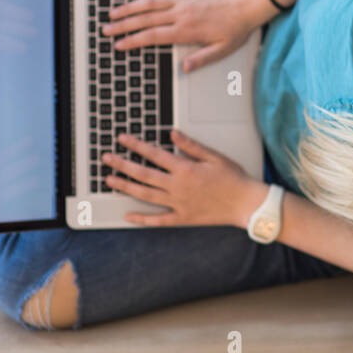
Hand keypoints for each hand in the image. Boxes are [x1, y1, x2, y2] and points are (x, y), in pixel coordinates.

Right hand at [102, 0, 269, 72]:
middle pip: (144, 20)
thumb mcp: (222, 50)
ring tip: (112, 13)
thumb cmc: (237, 26)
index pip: (152, 36)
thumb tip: (184, 68)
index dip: (133, 41)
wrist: (248, 1)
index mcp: (186, 30)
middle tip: (106, 30)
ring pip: (148, 3)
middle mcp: (180, 13)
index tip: (119, 45)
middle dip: (123, 26)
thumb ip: (201, 59)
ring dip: (128, 8)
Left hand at [102, 130, 264, 226]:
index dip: (136, 145)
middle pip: (143, 174)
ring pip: (145, 195)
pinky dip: (142, 218)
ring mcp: (178, 204)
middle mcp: (177, 187)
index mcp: (185, 169)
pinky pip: (158, 220)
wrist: (245, 203)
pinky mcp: (182, 218)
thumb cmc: (233, 178)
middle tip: (107, 159)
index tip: (122, 139)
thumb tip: (172, 133)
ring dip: (126, 187)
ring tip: (110, 181)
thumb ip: (191, 145)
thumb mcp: (214, 156)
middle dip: (122, 165)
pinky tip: (128, 215)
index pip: (154, 154)